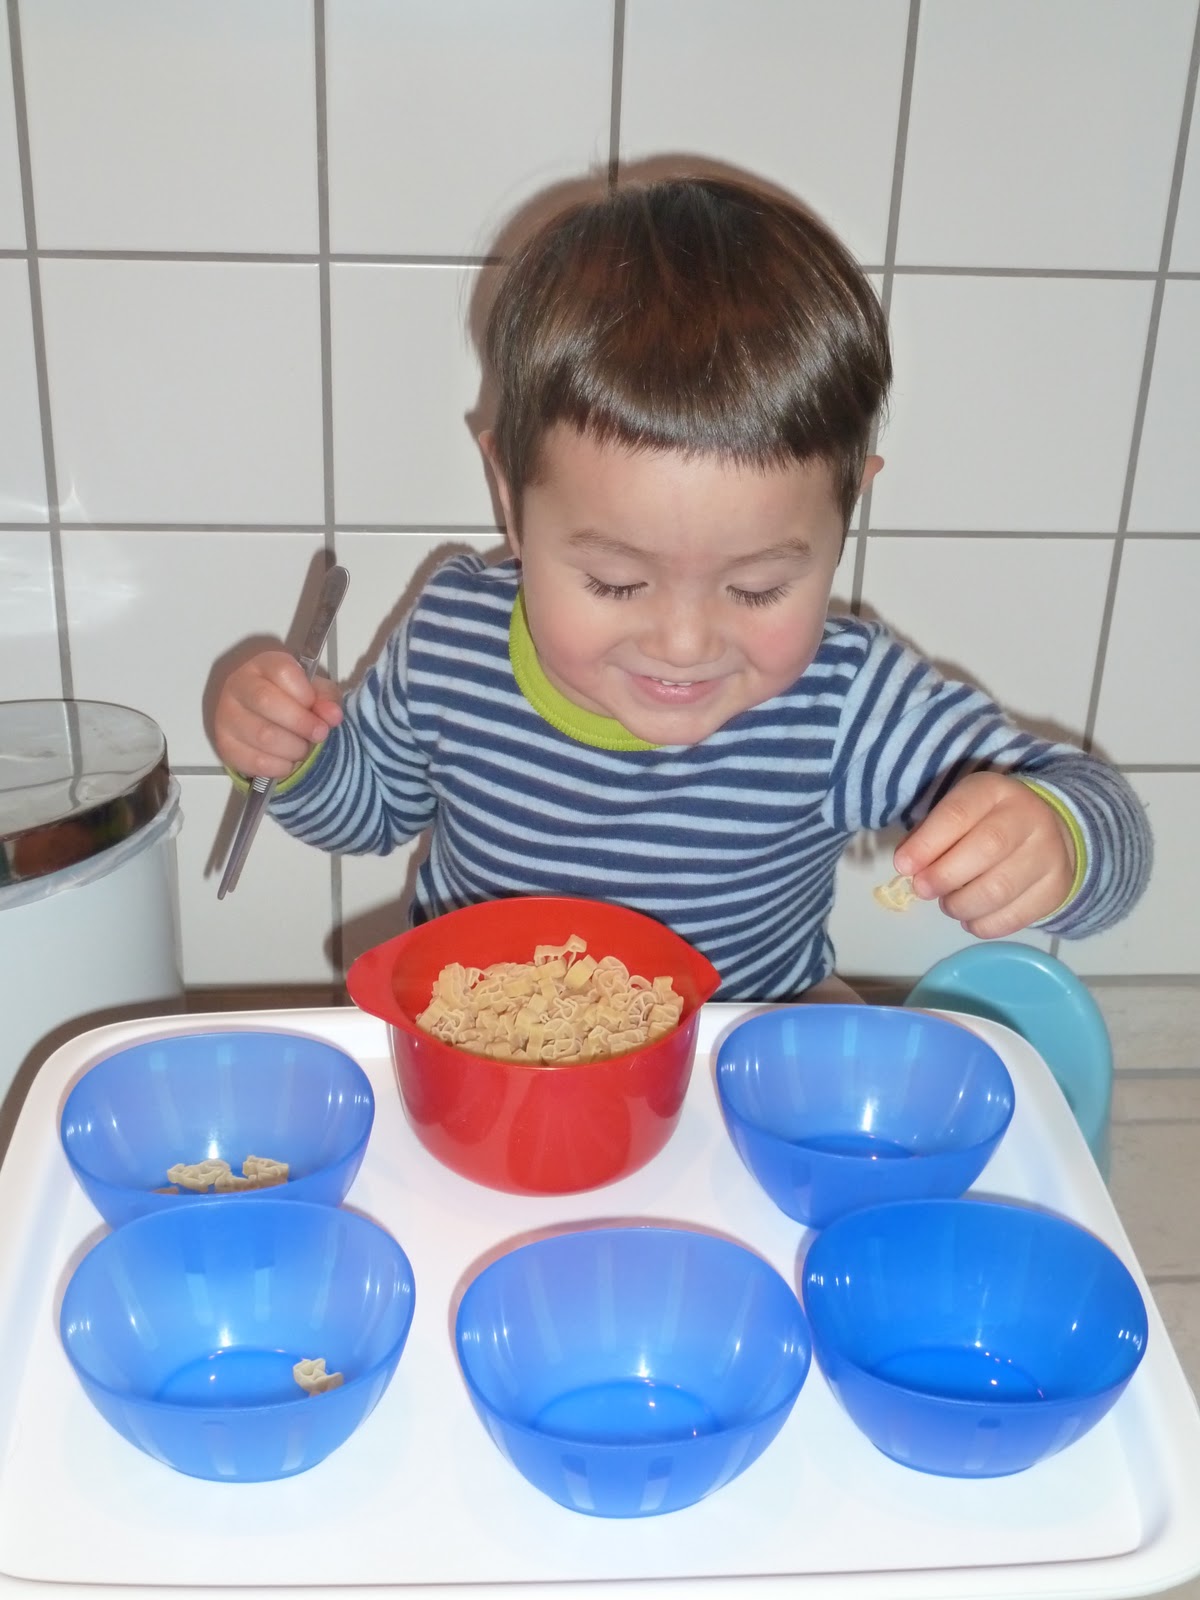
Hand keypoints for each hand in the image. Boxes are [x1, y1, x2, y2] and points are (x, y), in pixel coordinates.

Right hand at [214, 650, 342, 779]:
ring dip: (293, 748)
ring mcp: (226, 716)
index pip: (283, 672)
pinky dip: (280, 767)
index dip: (306, 695)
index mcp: (263, 665)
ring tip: (303, 749)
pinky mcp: (224, 745)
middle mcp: (238, 685)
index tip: (318, 710)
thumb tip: (333, 716)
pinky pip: (255, 761)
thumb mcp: (314, 692)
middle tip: (319, 735)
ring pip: (262, 735)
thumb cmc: (292, 700)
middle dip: (301, 724)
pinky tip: (288, 762)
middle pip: (267, 701)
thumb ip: (326, 699)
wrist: (261, 720)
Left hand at [893, 772, 1074, 937]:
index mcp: (994, 791)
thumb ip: (930, 835)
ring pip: (1000, 889)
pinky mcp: (1056, 888)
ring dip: (962, 905)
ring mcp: (1048, 853)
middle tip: (923, 890)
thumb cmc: (986, 823)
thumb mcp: (958, 813)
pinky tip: (971, 918)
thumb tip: (907, 865)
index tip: (902, 866)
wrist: (1049, 831)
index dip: (927, 843)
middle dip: (944, 876)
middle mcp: (1028, 816)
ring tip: (948, 905)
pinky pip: (1015, 917)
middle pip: (986, 849)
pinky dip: (983, 925)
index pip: (958, 813)